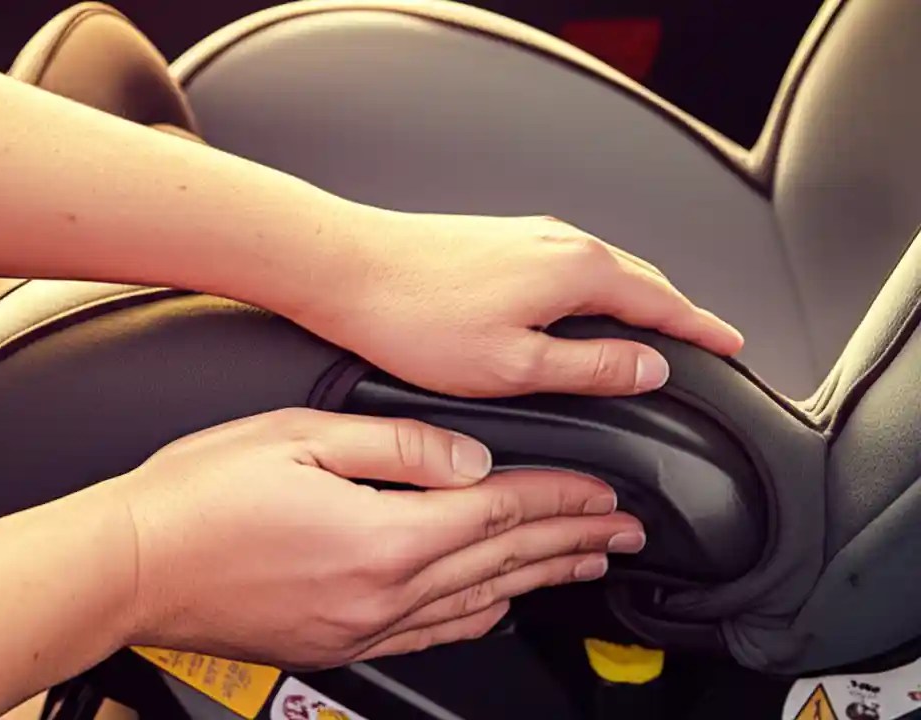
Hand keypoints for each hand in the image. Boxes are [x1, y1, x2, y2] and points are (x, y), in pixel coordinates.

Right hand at [106, 408, 643, 669]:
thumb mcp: (300, 437)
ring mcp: (361, 626)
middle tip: (624, 533)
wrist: (131, 565)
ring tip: (585, 566)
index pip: (496, 512)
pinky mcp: (337, 641)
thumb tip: (467, 457)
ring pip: (478, 603)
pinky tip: (499, 606)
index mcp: (381, 536)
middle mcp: (381, 593)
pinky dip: (480, 615)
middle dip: (571, 542)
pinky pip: (432, 633)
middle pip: (503, 563)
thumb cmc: (198, 497)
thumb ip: (396, 446)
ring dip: (540, 580)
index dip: (557, 498)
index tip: (600, 491)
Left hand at [292, 208, 744, 397]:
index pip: (663, 302)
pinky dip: (594, 290)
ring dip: (634, 299)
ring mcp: (527, 234)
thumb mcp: (515, 365)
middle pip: (639, 280)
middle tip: (702, 342)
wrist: (346, 270)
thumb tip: (650, 367)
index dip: (702, 330)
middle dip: (675, 313)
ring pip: (602, 270)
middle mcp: (559, 241)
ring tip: (650, 332)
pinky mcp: (498, 240)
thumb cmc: (417, 319)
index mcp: (576, 270)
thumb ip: (591, 368)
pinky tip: (579, 312)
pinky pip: (568, 266)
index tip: (732, 346)